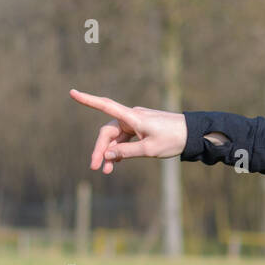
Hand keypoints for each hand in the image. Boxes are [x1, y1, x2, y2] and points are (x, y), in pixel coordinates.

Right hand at [70, 88, 187, 173]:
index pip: (105, 106)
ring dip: (111, 153)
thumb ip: (126, 152)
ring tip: (107, 171)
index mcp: (132, 117)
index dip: (88, 100)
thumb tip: (107, 154)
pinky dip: (121, 149)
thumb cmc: (172, 140)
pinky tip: (116, 163)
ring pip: (117, 137)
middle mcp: (131, 117)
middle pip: (109, 132)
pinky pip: (126, 138)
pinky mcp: (142, 128)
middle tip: (95, 168)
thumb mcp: (149, 150)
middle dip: (101, 149)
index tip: (72, 92)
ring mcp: (136, 122)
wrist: (192, 134)